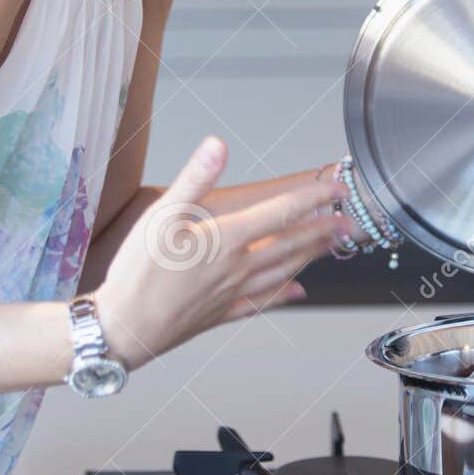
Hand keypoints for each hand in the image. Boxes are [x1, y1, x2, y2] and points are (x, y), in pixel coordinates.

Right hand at [94, 136, 349, 370]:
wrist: (124, 328)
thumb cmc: (138, 273)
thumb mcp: (160, 215)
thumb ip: (193, 179)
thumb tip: (217, 146)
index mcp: (226, 240)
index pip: (281, 213)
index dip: (313, 197)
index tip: (337, 188)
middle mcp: (237, 268)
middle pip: (291, 245)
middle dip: (322, 229)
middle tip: (349, 220)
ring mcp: (231, 294)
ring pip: (283, 272)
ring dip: (311, 257)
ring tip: (331, 246)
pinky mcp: (219, 314)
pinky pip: (261, 303)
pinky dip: (284, 295)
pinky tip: (298, 292)